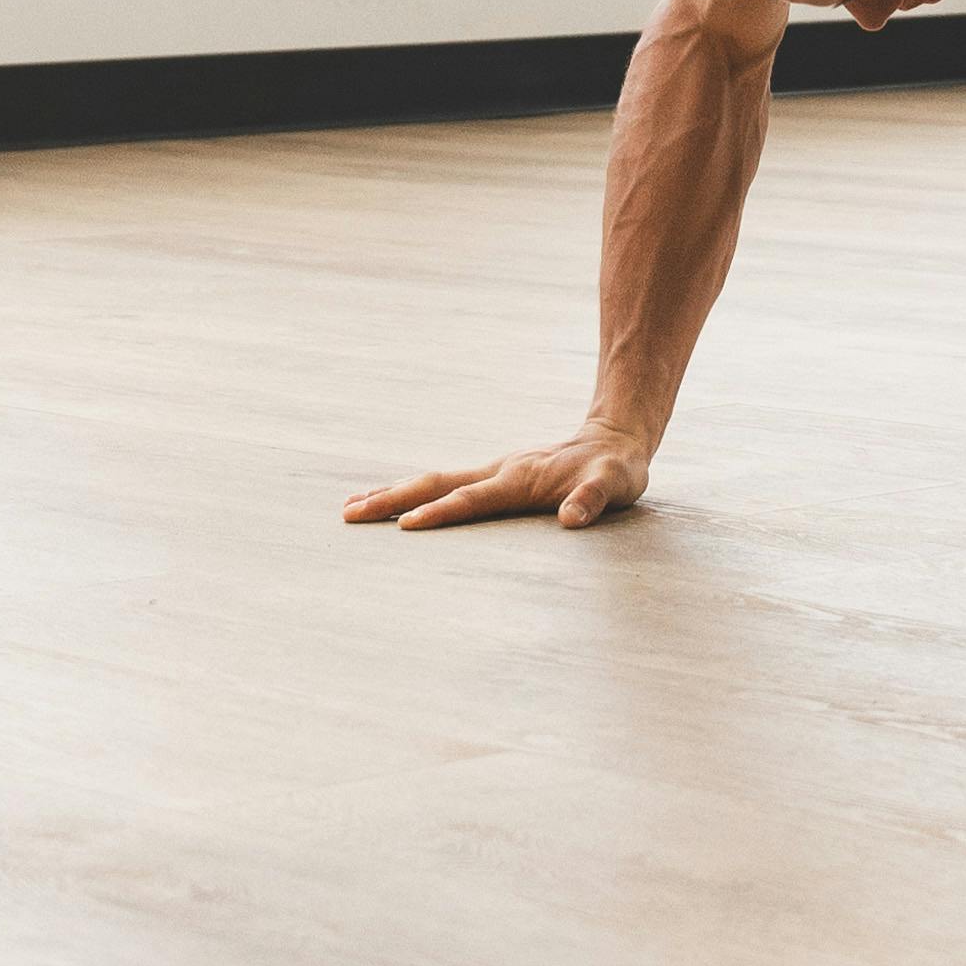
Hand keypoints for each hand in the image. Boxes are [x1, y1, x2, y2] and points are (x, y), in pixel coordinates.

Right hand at [343, 424, 651, 532]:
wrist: (616, 437)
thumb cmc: (617, 470)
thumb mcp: (615, 486)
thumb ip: (594, 500)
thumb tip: (572, 519)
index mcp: (520, 479)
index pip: (472, 499)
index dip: (440, 513)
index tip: (404, 527)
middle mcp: (499, 471)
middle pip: (436, 484)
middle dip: (392, 500)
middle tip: (347, 515)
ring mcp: (494, 471)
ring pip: (434, 481)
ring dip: (393, 493)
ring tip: (350, 507)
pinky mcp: (495, 477)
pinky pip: (446, 484)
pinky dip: (414, 493)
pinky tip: (397, 504)